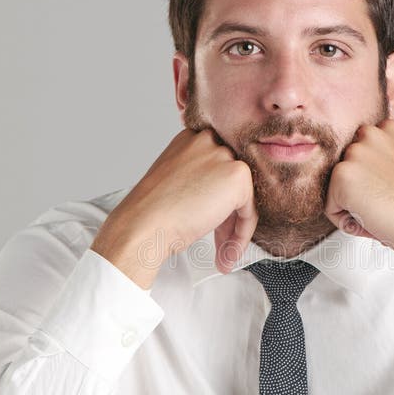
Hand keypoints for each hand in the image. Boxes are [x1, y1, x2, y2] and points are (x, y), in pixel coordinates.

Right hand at [91, 128, 257, 287]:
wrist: (144, 225)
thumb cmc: (151, 212)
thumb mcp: (176, 184)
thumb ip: (200, 181)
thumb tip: (223, 199)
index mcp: (189, 139)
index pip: (217, 168)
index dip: (216, 199)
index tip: (214, 223)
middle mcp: (207, 141)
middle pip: (230, 183)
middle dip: (226, 216)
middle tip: (219, 243)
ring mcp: (223, 156)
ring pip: (242, 198)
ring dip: (233, 229)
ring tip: (222, 254)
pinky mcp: (238, 175)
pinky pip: (249, 211)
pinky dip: (241, 235)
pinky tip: (227, 252)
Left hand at [324, 118, 393, 306]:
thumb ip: (382, 161)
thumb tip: (361, 176)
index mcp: (389, 129)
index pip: (359, 158)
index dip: (373, 183)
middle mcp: (370, 134)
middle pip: (345, 173)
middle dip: (359, 193)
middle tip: (388, 204)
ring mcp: (355, 153)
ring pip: (335, 191)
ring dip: (353, 208)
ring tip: (382, 211)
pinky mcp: (343, 174)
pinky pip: (331, 209)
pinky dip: (348, 222)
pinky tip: (375, 218)